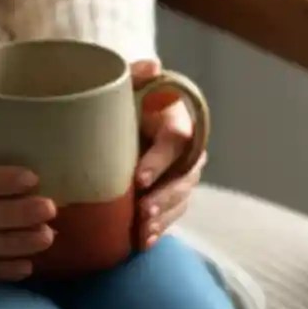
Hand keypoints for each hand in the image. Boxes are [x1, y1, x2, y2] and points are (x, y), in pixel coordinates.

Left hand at [132, 60, 205, 249]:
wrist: (120, 122)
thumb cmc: (123, 103)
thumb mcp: (126, 87)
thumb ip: (136, 74)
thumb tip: (154, 65)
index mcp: (178, 121)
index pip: (177, 141)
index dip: (160, 161)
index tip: (139, 179)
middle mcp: (187, 151)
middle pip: (184, 177)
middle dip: (165, 198)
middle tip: (142, 212)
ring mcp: (181, 175)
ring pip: (181, 199)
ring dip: (164, 217)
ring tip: (143, 232)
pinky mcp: (172, 195)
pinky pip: (173, 215)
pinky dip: (160, 229)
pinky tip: (144, 242)